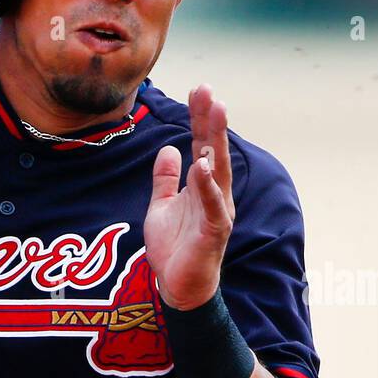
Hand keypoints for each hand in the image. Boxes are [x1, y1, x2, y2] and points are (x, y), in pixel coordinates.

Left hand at [144, 83, 235, 310]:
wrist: (178, 287)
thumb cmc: (174, 249)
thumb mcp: (160, 208)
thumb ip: (164, 180)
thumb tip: (167, 150)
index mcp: (201, 185)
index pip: (201, 144)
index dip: (199, 118)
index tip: (197, 90)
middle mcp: (214, 193)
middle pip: (212, 149)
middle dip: (211, 120)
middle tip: (208, 91)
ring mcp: (217, 211)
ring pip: (217, 170)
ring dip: (215, 141)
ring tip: (215, 112)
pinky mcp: (214, 232)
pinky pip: (212, 205)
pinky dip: (207, 186)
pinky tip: (201, 165)